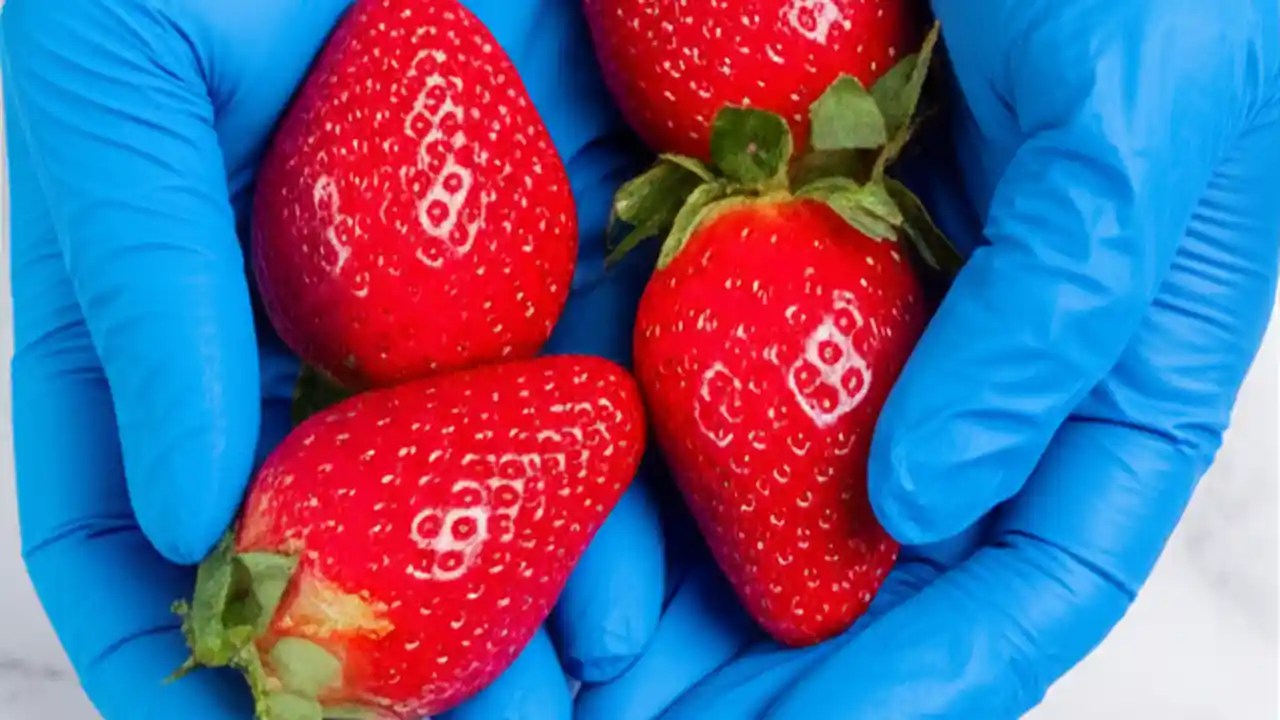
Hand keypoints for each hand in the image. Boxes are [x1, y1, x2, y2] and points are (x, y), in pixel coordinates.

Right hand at [1, 0, 660, 716]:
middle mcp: (309, 342)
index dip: (168, 651)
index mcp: (173, 322)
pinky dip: (597, 502)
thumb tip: (183, 518)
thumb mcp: (124, 87)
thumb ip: (138, 291)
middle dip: (381, 669)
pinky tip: (629, 584)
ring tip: (555, 707)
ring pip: (464, 504)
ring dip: (502, 618)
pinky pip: (579, 403)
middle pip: (330, 548)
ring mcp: (438, 314)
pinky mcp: (555, 262)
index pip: (135, 528)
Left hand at [575, 1, 1279, 717]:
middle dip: (764, 679)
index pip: (1031, 576)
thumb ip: (1056, 313)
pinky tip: (521, 516)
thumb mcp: (1139, 120)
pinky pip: (667, 375)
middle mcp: (958, 363)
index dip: (933, 677)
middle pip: (866, 571)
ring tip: (560, 690)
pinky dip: (600, 456)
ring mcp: (839, 314)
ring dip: (659, 599)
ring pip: (750, 499)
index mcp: (1097, 368)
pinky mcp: (736, 243)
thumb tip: (933, 502)